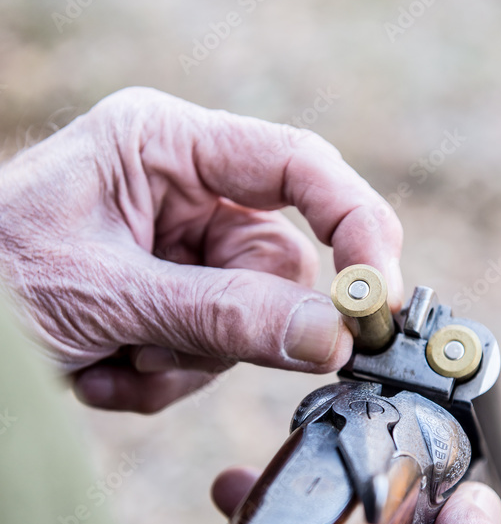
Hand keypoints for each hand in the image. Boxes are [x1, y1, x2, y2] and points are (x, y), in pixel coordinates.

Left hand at [0, 87, 402, 411]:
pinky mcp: (167, 299)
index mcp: (165, 144)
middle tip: (162, 349)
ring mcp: (176, 248)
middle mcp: (181, 189)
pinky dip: (160, 378)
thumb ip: (225, 315)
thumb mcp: (107, 294)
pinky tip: (98, 372)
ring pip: (249, 320)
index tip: (378, 299)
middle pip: (278, 263)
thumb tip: (335, 338)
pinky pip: (211, 351)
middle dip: (231, 324)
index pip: (298, 167)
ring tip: (109, 361)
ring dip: (182, 360)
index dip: (353, 225)